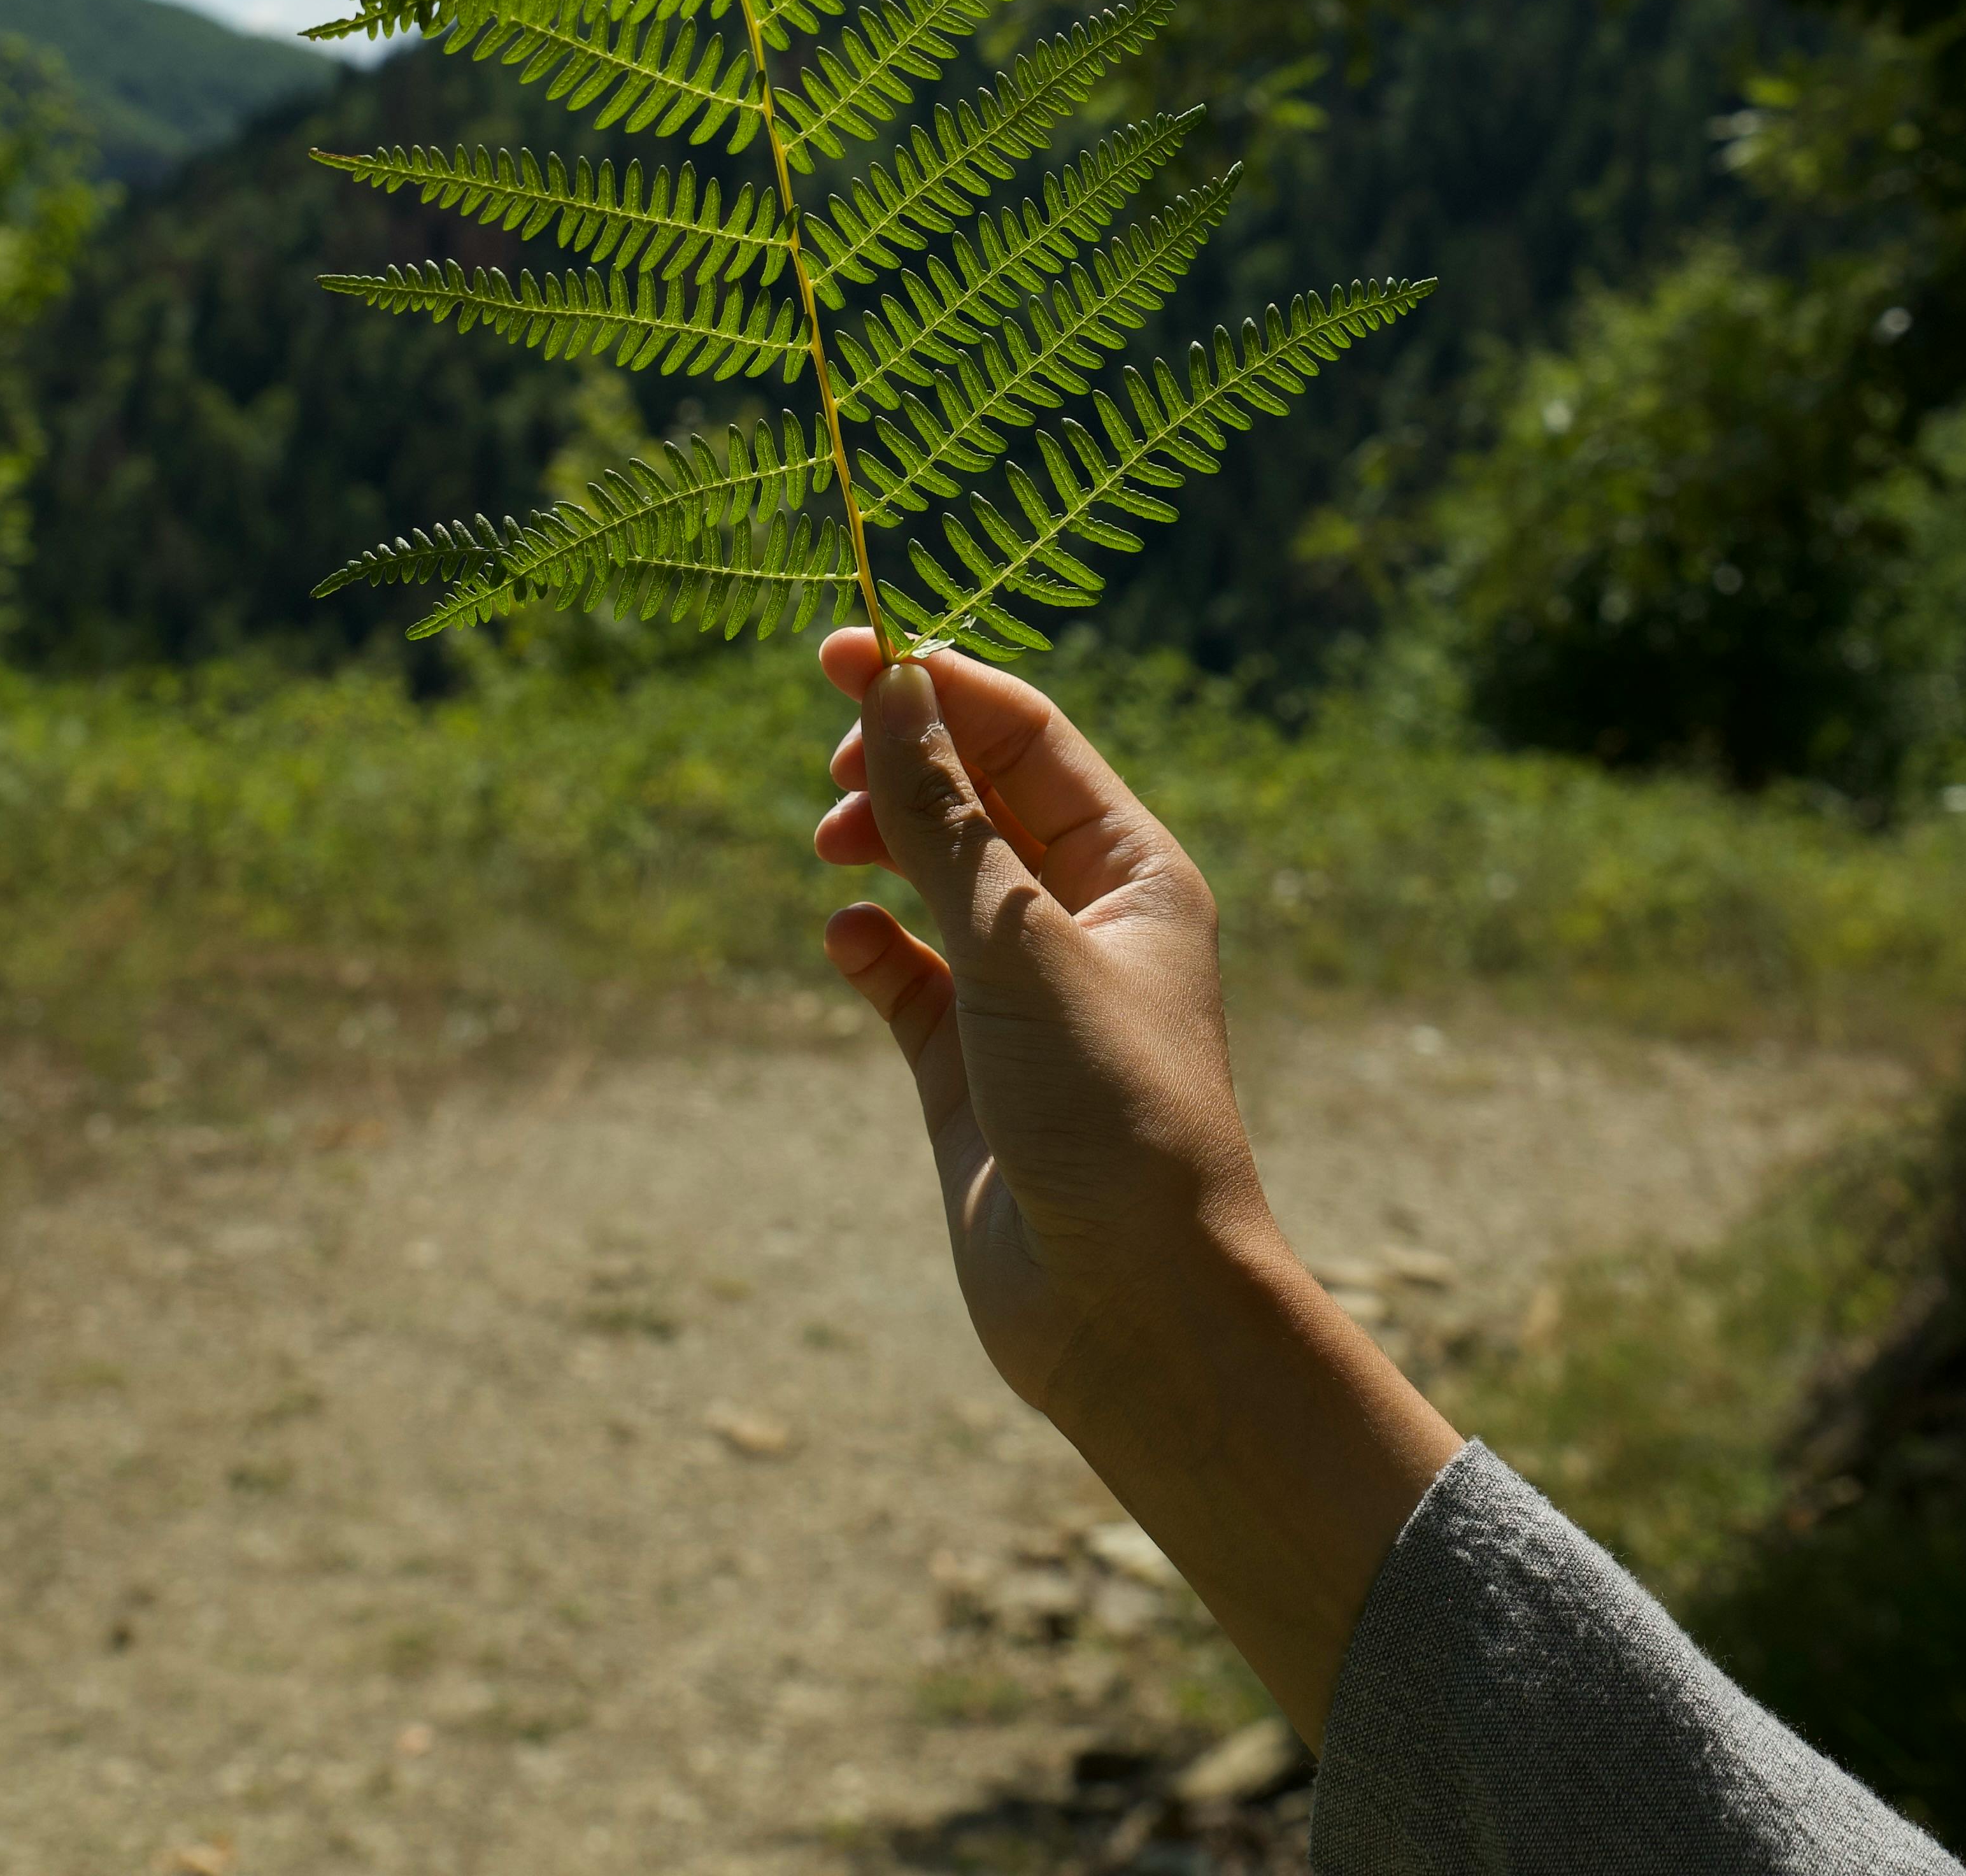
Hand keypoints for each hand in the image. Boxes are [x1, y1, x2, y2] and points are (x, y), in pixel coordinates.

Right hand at [814, 628, 1266, 1402]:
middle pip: (979, 795)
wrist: (1132, 1312)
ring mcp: (1023, 998)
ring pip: (936, 880)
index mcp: (1133, 872)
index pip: (1027, 737)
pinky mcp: (970, 1074)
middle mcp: (1082, 922)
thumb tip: (894, 691)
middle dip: (903, 760)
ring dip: (881, 842)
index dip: (940, 686)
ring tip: (831, 845)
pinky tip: (845, 940)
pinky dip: (871, 947)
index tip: (845, 653)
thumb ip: (947, 822)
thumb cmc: (1111, 1116)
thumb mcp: (1021, 946)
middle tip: (832, 761)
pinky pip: (908, 978)